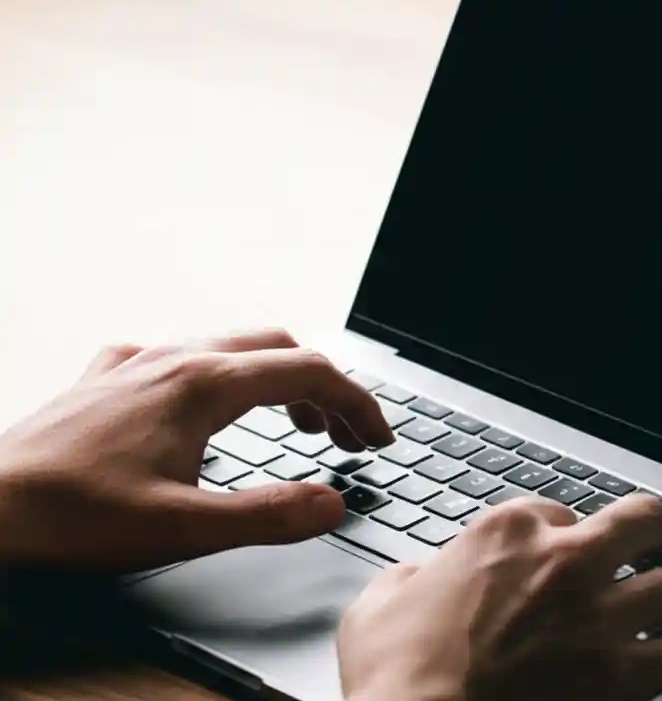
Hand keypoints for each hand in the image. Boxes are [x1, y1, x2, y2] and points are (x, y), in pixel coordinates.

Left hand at [0, 329, 394, 570]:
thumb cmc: (71, 517)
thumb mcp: (184, 528)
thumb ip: (269, 515)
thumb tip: (333, 503)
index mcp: (203, 385)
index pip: (310, 373)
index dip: (358, 404)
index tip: (378, 439)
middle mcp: (174, 359)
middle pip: (279, 348)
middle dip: (326, 388)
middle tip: (347, 436)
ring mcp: (138, 362)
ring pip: (232, 346)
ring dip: (279, 380)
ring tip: (299, 425)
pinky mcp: (108, 377)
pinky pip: (182, 355)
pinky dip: (222, 376)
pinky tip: (208, 411)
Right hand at [338, 495, 661, 700]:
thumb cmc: (397, 679)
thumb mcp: (379, 605)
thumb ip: (411, 578)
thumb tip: (421, 578)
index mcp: (508, 532)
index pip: (564, 512)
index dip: (566, 539)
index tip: (562, 563)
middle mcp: (567, 561)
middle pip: (647, 523)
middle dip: (653, 544)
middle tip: (648, 563)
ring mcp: (602, 616)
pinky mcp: (626, 674)